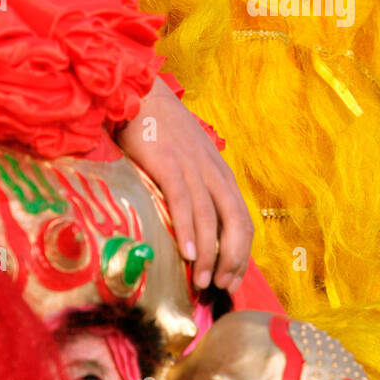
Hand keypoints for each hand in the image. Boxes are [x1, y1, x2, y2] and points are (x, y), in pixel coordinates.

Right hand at [116, 75, 253, 294]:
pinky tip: (184, 252)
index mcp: (219, 173)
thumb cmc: (158, 130)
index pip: (242, 219)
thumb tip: (189, 226)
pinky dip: (186, 229)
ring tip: (202, 281)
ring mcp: (192, 167)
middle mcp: (212, 172)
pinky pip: (183, 201)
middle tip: (222, 286)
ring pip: (209, 217)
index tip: (231, 279)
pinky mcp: (168, 163)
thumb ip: (192, 187)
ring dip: (208, 253)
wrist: (138, 93)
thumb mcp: (186, 159)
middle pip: (236, 221)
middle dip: (233, 258)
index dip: (241, 252)